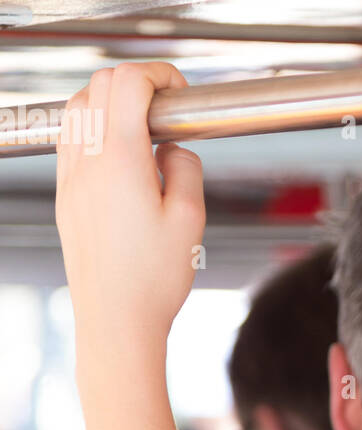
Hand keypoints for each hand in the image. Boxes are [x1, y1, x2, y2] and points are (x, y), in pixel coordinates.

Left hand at [55, 62, 204, 349]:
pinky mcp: (66, 194)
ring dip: (112, 102)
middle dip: (137, 83)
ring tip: (145, 129)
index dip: (159, 75)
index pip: (129, 83)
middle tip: (168, 109)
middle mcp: (87, 161)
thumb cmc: (152, 280)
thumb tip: (176, 149)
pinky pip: (72, 138)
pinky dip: (95, 127)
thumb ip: (186, 169)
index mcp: (119, 160)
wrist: (116, 319)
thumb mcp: (191, 220)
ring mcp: (70, 176)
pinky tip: (121, 153)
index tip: (180, 92)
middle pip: (101, 85)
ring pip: (79, 106)